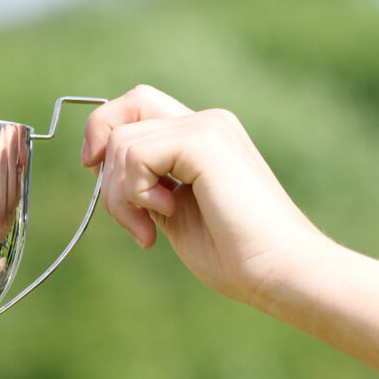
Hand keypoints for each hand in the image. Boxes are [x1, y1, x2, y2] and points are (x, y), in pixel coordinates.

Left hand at [82, 86, 324, 306]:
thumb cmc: (237, 257)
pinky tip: (166, 215)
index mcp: (204, 138)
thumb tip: (102, 169)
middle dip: (105, 163)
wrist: (280, 271)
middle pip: (124, 109)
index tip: (98, 176)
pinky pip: (135, 152)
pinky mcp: (204, 140)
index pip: (137, 107)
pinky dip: (135, 192)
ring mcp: (207, 127)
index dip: (106, 133)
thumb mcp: (175, 214)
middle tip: (129, 217)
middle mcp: (207, 122)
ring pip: (122, 140)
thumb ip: (146, 186)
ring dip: (119, 195)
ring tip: (149, 230)